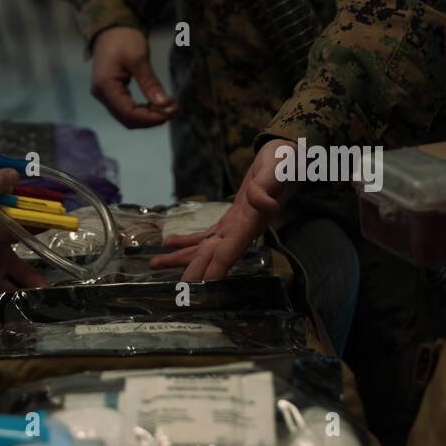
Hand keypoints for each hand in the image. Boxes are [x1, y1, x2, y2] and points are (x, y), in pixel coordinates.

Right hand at [91, 26, 176, 127]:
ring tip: (167, 108)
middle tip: (173, 110)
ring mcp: (104, 95)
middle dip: (151, 119)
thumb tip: (165, 105)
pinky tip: (156, 106)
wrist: (110, 30)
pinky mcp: (110, 94)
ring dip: (147, 117)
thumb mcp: (139, 58)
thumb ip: (150, 83)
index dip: (151, 118)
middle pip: (127, 119)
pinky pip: (126, 110)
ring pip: (126, 117)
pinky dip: (142, 112)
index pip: (128, 113)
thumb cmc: (123, 39)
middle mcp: (101, 94)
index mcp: (105, 86)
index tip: (171, 112)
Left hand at [150, 139, 297, 280]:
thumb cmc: (286, 162)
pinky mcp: (232, 217)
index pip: (228, 252)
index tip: (195, 288)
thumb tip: (265, 205)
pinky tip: (171, 244)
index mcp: (251, 223)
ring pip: (206, 247)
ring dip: (182, 257)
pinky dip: (189, 241)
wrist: (290, 156)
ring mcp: (236, 225)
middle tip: (166, 283)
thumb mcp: (278, 169)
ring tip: (155, 263)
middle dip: (189, 269)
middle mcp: (243, 230)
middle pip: (212, 256)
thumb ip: (268, 187)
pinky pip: (208, 234)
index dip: (212, 271)